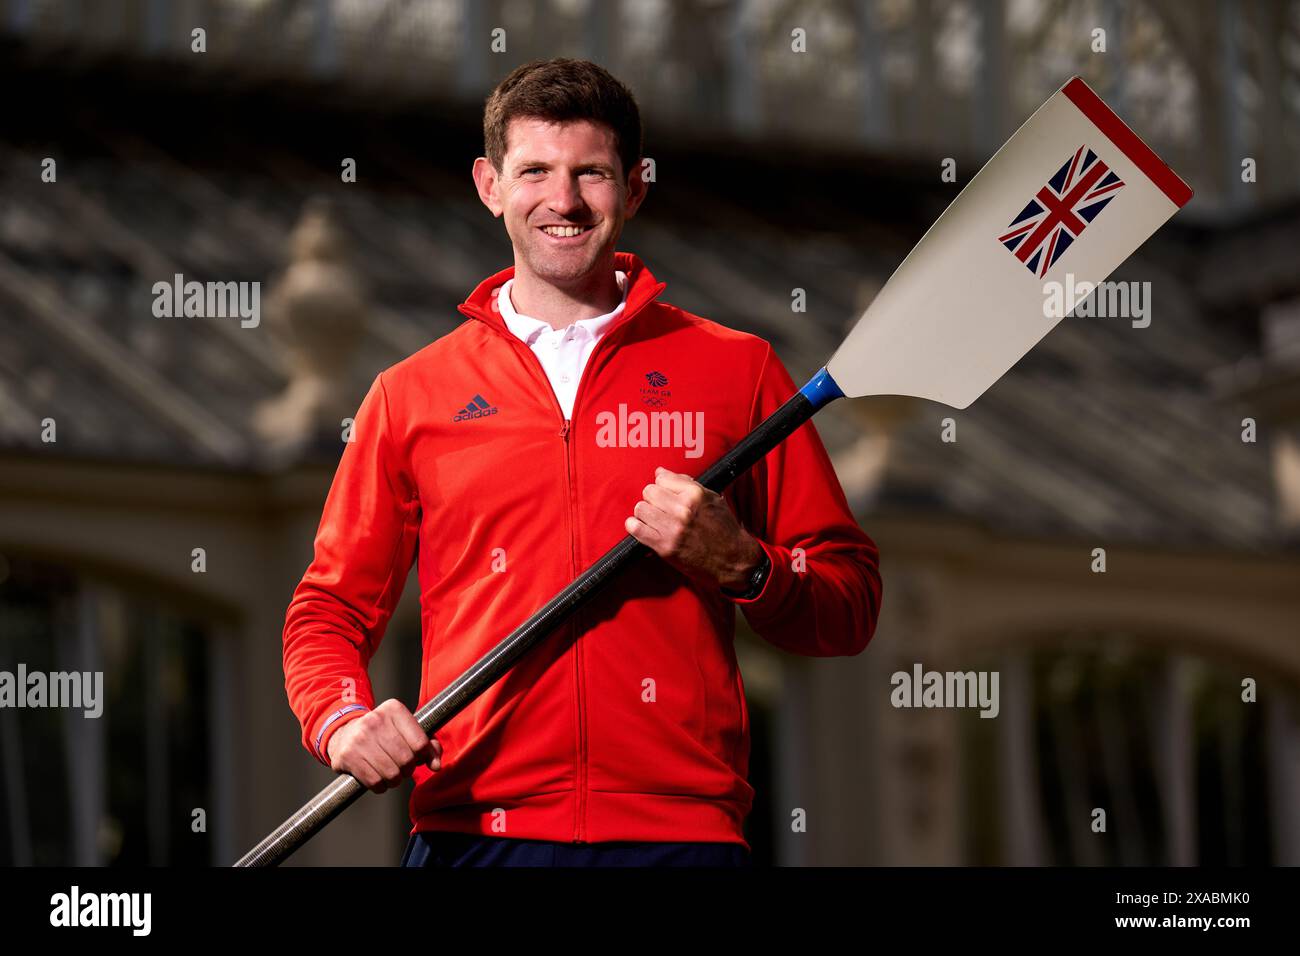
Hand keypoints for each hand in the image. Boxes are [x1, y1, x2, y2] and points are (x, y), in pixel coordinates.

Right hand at [325, 698, 441, 792]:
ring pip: (392, 773)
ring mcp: (360, 738)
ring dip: (395, 780)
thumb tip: (436, 766)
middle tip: (403, 767)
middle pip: (406, 759)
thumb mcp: (406, 730)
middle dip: (408, 769)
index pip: (420, 742)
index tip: (418, 758)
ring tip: (392, 774)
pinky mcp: (348, 756)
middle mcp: (375, 720)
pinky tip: (379, 778)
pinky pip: (375, 782)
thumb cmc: (384, 734)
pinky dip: (381, 786)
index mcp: (394, 709)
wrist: (345, 734)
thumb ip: (427, 744)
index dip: (424, 756)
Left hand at [625, 466, 763, 590]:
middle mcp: (683, 509)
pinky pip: (636, 529)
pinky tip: (644, 528)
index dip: (663, 486)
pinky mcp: (665, 546)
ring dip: (645, 513)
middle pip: (649, 492)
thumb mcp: (712, 498)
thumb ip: (685, 483)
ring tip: (654, 519)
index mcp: (695, 494)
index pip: (661, 478)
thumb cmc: (724, 529)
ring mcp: (673, 528)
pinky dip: (635, 527)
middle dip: (653, 498)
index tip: (666, 494)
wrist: (734, 560)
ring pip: (640, 508)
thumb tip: (661, 472)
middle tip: (661, 508)